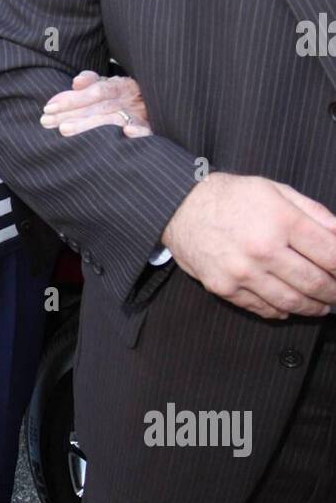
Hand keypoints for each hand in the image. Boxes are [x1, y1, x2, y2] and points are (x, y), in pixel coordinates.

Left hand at [40, 71, 151, 136]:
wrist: (169, 101)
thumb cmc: (132, 98)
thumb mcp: (114, 87)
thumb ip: (94, 83)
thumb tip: (75, 81)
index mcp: (120, 86)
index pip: (93, 91)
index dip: (71, 99)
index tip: (47, 108)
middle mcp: (131, 97)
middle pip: (98, 105)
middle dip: (71, 114)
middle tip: (46, 122)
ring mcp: (142, 113)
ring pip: (113, 119)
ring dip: (90, 123)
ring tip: (65, 129)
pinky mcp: (154, 128)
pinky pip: (148, 130)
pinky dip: (139, 131)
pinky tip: (127, 133)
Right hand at [163, 173, 335, 319]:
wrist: (181, 208)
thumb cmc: (230, 197)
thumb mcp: (277, 190)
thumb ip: (314, 213)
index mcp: (281, 221)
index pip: (330, 255)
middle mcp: (263, 249)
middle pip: (314, 283)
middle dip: (333, 292)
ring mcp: (243, 272)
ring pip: (292, 302)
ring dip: (314, 307)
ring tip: (322, 305)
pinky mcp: (225, 288)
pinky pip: (263, 308)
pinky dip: (283, 311)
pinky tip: (291, 306)